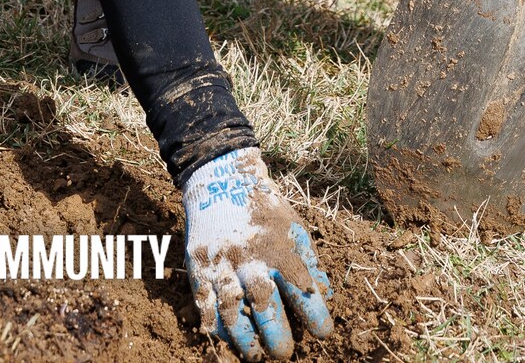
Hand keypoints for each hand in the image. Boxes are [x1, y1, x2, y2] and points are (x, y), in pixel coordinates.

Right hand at [182, 147, 332, 359]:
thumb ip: (310, 262)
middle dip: (278, 337)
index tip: (323, 332)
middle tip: (284, 352)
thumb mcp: (294, 227)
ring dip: (246, 340)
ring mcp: (223, 264)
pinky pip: (206, 305)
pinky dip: (217, 326)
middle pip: (266, 308)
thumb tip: (325, 295)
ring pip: (233, 313)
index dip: (316, 317)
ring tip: (256, 355)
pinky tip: (228, 338)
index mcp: (280, 249)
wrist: (221, 180)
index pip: (303, 292)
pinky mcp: (199, 267)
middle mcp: (251, 259)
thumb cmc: (264, 208)